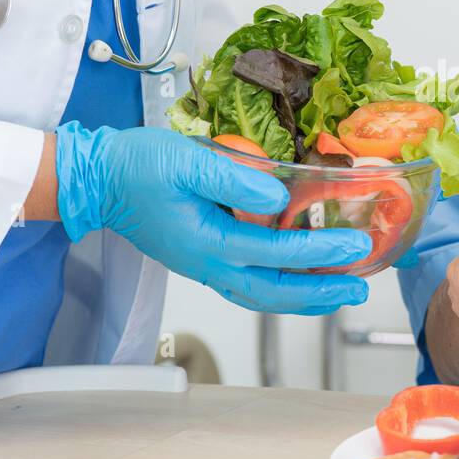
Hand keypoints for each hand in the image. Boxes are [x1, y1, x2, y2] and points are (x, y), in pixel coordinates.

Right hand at [55, 122, 370, 314]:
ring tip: (340, 291)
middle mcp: (209, 265)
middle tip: (360, 286)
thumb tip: (279, 198)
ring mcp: (204, 268)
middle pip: (276, 292)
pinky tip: (299, 282)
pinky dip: (281, 289)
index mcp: (209, 243)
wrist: (97, 180)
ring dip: (305, 297)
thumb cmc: (138, 166)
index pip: (277, 253)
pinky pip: (250, 286)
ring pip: (263, 296)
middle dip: (323, 291)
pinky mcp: (202, 260)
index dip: (320, 251)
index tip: (355, 245)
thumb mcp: (189, 161)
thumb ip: (236, 179)